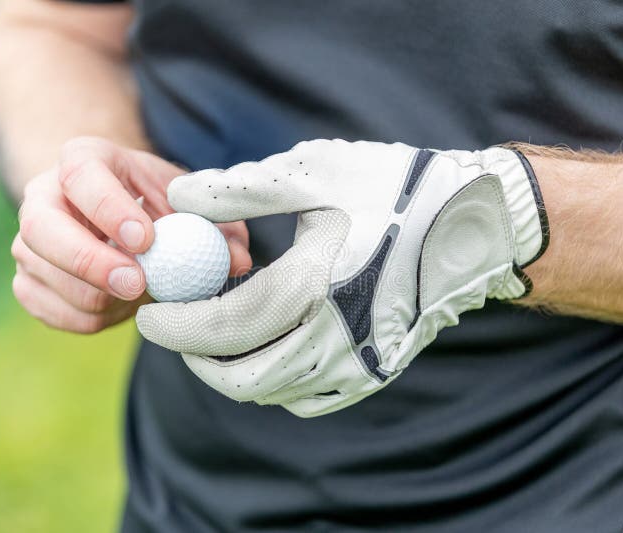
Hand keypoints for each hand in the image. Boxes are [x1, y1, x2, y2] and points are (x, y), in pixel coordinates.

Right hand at [12, 136, 251, 332]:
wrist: (115, 212)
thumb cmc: (157, 202)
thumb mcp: (188, 201)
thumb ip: (216, 226)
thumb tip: (237, 261)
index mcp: (82, 161)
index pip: (81, 175)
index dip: (109, 208)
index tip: (147, 240)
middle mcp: (42, 197)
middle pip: (40, 229)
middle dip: (89, 261)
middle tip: (137, 285)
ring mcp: (28, 243)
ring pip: (48, 277)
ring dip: (100, 296)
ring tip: (142, 289)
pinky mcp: (27, 281)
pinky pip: (52, 311)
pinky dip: (91, 318)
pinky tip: (121, 306)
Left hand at [136, 139, 547, 415]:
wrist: (473, 223)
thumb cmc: (393, 188)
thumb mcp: (314, 174)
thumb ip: (240, 190)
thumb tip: (178, 197)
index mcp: (319, 285)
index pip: (229, 325)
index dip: (180, 326)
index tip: (149, 317)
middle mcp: (340, 337)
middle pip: (245, 377)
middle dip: (198, 360)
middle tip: (177, 332)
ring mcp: (363, 362)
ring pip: (275, 393)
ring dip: (232, 372)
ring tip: (215, 335)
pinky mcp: (379, 371)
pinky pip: (310, 397)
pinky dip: (274, 383)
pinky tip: (265, 349)